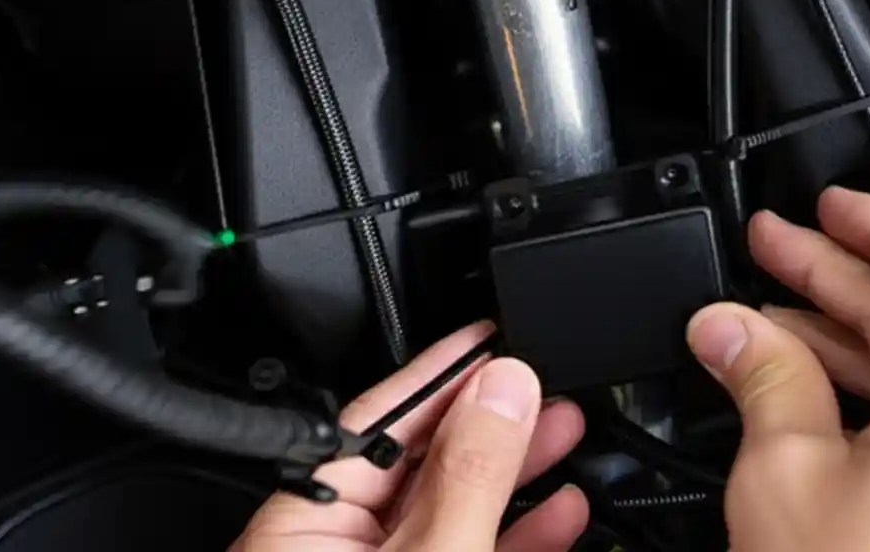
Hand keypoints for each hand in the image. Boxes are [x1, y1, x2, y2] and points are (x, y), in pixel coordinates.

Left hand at [233, 321, 588, 550]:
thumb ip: (467, 476)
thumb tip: (501, 388)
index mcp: (303, 523)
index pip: (377, 420)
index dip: (444, 373)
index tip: (495, 339)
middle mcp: (331, 546)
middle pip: (423, 459)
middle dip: (494, 418)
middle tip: (546, 381)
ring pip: (456, 509)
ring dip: (516, 473)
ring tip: (567, 431)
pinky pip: (470, 551)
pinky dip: (518, 533)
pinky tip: (559, 510)